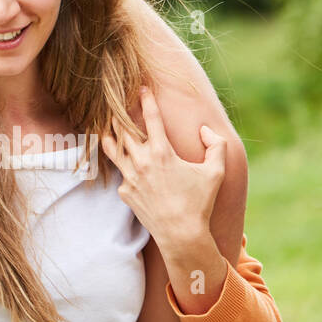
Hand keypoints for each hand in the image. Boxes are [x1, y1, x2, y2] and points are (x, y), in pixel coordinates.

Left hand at [101, 85, 225, 251]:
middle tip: (115, 102)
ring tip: (105, 125)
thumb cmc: (200, 202)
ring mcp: (130, 177)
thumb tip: (204, 129)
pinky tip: (124, 162)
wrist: (181, 234)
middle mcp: (141, 161)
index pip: (151, 117)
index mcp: (162, 152)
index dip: (146, 99)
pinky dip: (123, 166)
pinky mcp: (124, 191)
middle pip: (122, 129)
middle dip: (118, 113)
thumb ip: (215, 145)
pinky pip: (121, 174)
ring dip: (109, 134)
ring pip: (112, 148)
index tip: (142, 87)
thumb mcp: (216, 172)